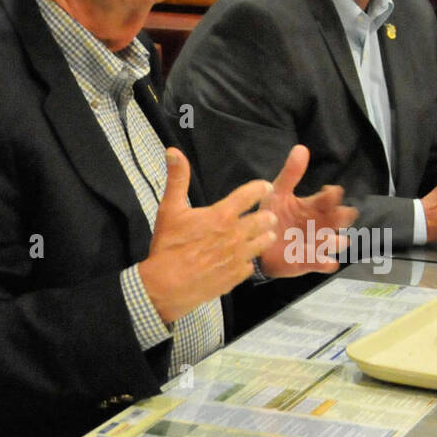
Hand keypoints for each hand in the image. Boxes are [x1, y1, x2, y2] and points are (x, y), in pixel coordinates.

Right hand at [139, 149, 275, 322]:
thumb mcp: (170, 209)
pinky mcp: (237, 276)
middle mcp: (236, 235)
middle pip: (264, 220)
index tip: (266, 187)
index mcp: (222, 215)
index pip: (249, 195)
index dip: (260, 188)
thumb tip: (173, 151)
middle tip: (268, 215)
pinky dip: (249, 261)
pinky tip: (246, 260)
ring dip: (265, 237)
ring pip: (263, 243)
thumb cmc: (169, 246)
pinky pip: (251, 265)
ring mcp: (239, 257)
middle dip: (267, 216)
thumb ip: (176, 179)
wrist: (168, 285)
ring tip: (267, 235)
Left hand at [259, 144, 358, 277]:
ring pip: (337, 243)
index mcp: (314, 206)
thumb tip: (302, 148)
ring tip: (328, 239)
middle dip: (342, 217)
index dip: (332, 195)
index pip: (331, 198)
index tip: (329, 192)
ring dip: (334, 241)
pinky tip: (324, 261)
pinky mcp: (309, 262)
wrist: (255, 242)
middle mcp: (320, 225)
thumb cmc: (271, 216)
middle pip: (340, 220)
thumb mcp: (278, 193)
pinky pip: (324, 264)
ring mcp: (316, 244)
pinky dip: (325, 263)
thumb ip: (291, 173)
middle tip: (339, 214)